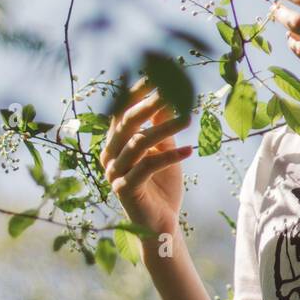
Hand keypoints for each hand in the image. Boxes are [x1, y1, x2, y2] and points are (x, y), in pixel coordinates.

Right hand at [100, 77, 193, 246]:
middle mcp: (109, 155)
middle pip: (128, 122)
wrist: (161, 224)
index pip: (122, 110)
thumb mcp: (164, 149)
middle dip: (151, 104)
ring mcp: (114, 173)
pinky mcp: (124, 190)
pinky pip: (147, 167)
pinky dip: (170, 156)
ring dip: (166, 128)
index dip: (138, 92)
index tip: (157, 75)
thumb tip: (167, 94)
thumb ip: (161, 125)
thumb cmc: (161, 184)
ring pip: (139, 143)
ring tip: (189, 117)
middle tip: (173, 89)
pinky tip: (190, 149)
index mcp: (114, 142)